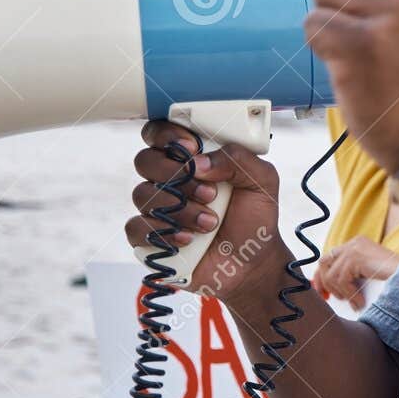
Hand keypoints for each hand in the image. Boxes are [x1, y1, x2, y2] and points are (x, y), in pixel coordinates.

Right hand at [124, 121, 286, 300]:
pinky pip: (135, 226)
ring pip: (142, 194)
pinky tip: (188, 239)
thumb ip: (239, 159)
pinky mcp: (150, 236)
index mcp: (193, 158)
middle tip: (209, 193)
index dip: (167, 134)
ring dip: (179, 208)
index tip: (191, 147)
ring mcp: (157, 208)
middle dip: (176, 174)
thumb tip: (200, 162)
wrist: (251, 264)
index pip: (160, 132)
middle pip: (145, 160)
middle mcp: (170, 179)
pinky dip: (162, 232)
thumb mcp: (263, 182)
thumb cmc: (255, 220)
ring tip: (210, 222)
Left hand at [314, 235, 398, 309]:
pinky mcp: (355, 257)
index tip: (324, 293)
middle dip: (322, 282)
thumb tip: (328, 289)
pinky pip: (341, 280)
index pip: (330, 258)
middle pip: (324, 262)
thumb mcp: (366, 274)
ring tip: (355, 303)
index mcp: (357, 244)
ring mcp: (354, 248)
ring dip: (342, 293)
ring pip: (331, 275)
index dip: (322, 276)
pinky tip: (360, 302)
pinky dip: (349, 295)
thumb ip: (350, 275)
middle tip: (327, 298)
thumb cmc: (393, 280)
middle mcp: (354, 243)